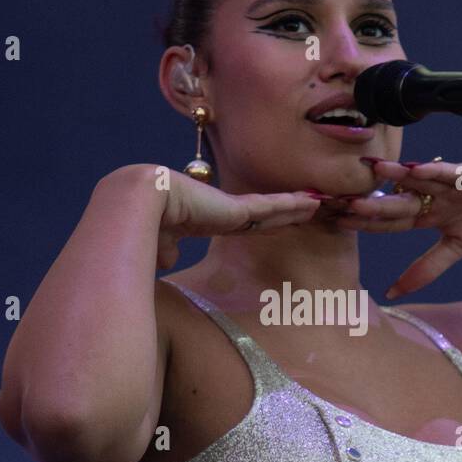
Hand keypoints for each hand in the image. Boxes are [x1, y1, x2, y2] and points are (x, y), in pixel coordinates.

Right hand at [153, 167, 326, 269]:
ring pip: (275, 207)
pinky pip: (276, 206)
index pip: (241, 223)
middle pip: (263, 213)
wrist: (141, 203)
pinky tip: (314, 202)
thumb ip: (167, 250)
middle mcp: (223, 210)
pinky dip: (296, 204)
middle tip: (309, 210)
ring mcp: (233, 207)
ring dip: (297, 206)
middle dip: (285, 212)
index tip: (277, 223)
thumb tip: (168, 259)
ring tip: (320, 202)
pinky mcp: (240, 209)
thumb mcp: (159, 243)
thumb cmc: (143, 225)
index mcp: (207, 220)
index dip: (262, 222)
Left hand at [333, 154, 461, 297]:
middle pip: (394, 201)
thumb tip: (393, 292)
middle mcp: (429, 195)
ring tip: (371, 172)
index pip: (387, 220)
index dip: (363, 221)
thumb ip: (425, 269)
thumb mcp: (457, 249)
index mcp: (424, 214)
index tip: (334, 221)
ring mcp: (447, 181)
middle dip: (368, 202)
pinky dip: (434, 171)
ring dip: (394, 175)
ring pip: (415, 179)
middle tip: (336, 200)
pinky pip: (450, 171)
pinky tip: (415, 169)